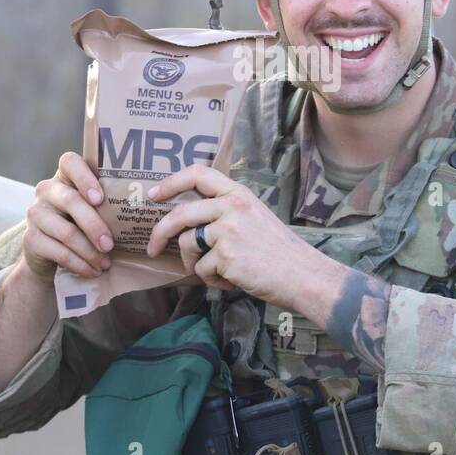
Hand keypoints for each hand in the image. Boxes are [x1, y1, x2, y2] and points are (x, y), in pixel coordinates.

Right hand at [21, 151, 114, 280]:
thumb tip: (142, 213)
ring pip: (66, 232)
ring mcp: (35, 214)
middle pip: (71, 201)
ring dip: (90, 252)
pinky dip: (80, 264)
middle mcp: (46, 190)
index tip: (100, 198)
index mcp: (64, 177)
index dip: (85, 178)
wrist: (47, 253)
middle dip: (95, 225)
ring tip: (105, 263)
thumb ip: (107, 204)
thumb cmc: (79, 224)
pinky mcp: (30, 238)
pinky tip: (93, 271)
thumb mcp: (91, 210)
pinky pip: (59, 252)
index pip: (69, 162)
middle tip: (111, 245)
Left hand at [144, 164, 342, 308]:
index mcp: (238, 193)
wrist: (302, 275)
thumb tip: (189, 223)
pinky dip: (211, 279)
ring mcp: (227, 230)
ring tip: (216, 270)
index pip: (198, 174)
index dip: (170, 183)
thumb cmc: (279, 251)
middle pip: (179, 214)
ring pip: (187, 244)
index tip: (153, 195)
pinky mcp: (225, 255)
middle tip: (153, 248)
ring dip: (194, 263)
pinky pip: (201, 269)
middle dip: (159, 233)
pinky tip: (231, 280)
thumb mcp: (255, 216)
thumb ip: (226, 211)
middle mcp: (231, 206)